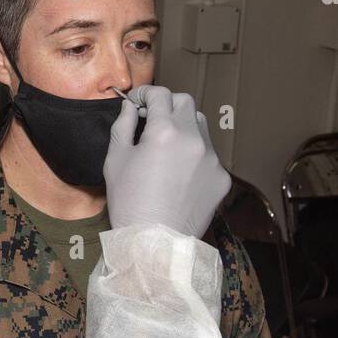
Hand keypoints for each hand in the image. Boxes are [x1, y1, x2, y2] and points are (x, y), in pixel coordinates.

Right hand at [102, 85, 230, 236]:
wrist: (155, 243)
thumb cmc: (130, 203)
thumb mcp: (115, 160)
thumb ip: (123, 126)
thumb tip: (130, 108)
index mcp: (165, 131)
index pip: (160, 94)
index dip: (144, 94)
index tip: (136, 103)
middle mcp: (193, 139)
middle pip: (185, 102)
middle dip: (167, 104)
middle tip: (152, 119)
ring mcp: (212, 158)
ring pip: (200, 125)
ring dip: (183, 126)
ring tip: (166, 145)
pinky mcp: (221, 177)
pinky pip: (209, 154)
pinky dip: (194, 153)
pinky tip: (179, 172)